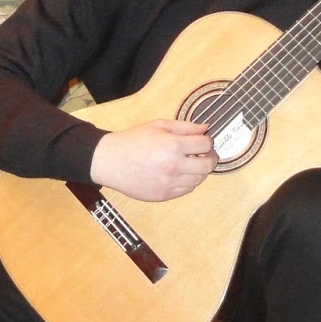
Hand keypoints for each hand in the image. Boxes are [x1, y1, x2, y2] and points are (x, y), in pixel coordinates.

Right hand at [89, 119, 216, 200]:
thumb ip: (185, 127)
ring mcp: (169, 183)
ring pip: (199, 180)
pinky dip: (187, 182)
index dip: (208, 141)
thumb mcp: (159, 126)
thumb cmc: (133, 141)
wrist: (110, 161)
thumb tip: (205, 128)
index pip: (206, 145)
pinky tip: (179, 173)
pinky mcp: (163, 195)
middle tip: (205, 154)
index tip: (204, 141)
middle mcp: (174, 166)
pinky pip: (186, 190)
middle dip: (211, 158)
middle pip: (208, 165)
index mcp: (173, 146)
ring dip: (199, 171)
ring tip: (190, 163)